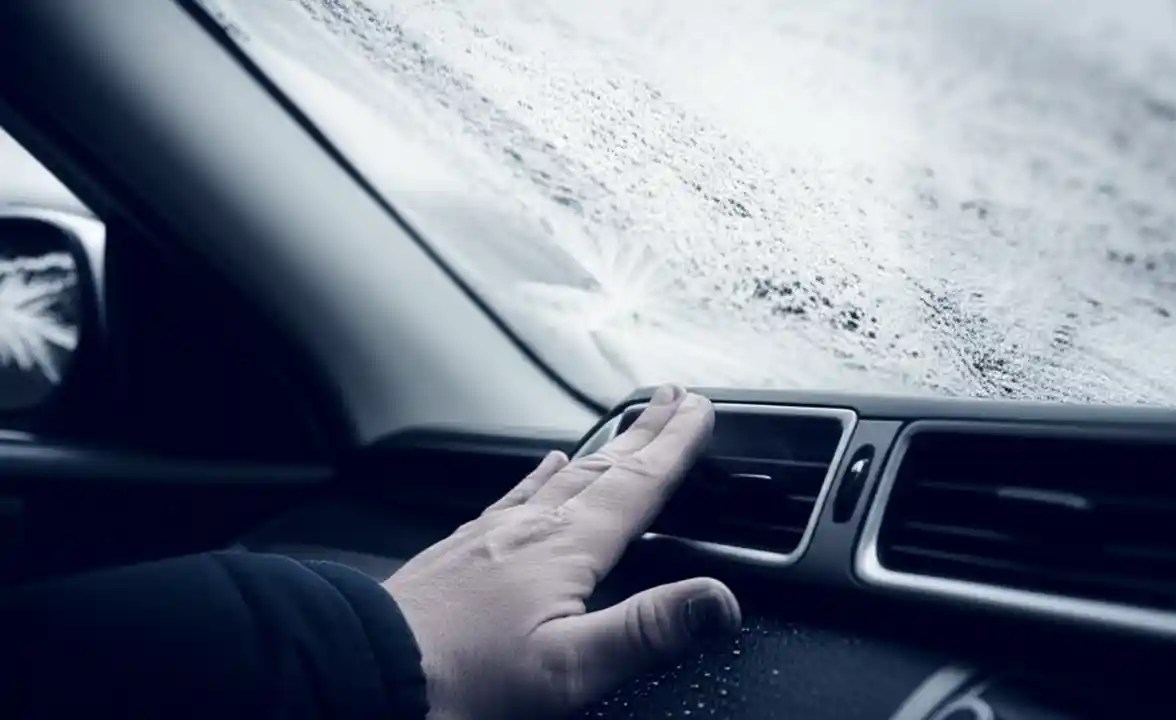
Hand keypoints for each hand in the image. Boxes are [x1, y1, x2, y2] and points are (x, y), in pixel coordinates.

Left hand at [383, 386, 740, 719]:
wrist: (364, 668)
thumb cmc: (461, 680)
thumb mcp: (569, 667)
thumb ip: (647, 629)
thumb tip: (719, 600)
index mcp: (566, 549)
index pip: (638, 485)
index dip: (675, 446)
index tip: (702, 410)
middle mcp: (531, 527)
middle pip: (605, 465)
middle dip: (648, 431)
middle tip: (677, 397)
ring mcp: (493, 533)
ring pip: (565, 473)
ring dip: (606, 446)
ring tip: (629, 422)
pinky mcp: (462, 548)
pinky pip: (517, 493)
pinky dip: (544, 473)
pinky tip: (548, 465)